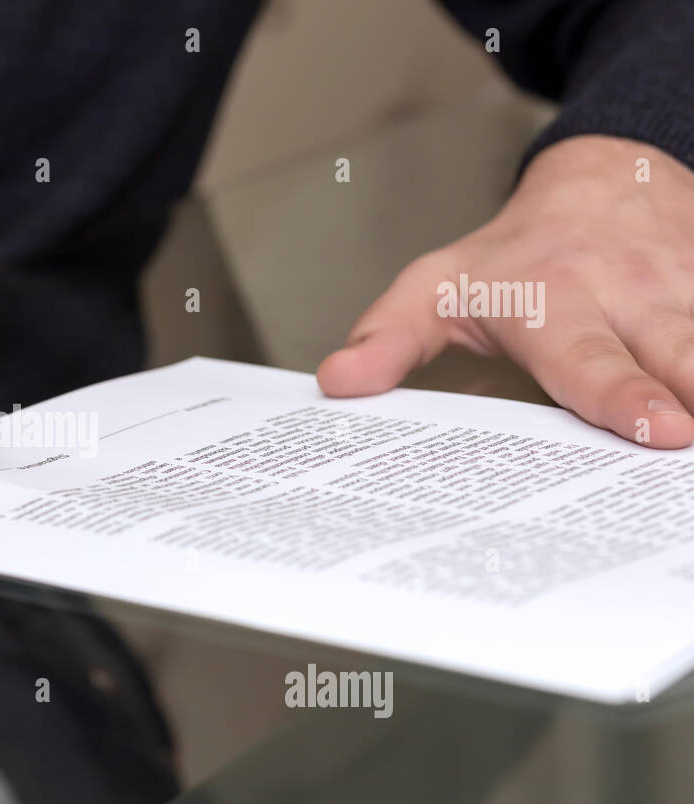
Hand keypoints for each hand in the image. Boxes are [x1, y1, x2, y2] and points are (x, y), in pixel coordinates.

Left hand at [318, 135, 693, 449]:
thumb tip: (337, 384)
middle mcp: (631, 296)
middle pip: (680, 356)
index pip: (591, 361)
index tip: (661, 430)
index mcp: (556, 303)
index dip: (626, 398)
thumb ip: (389, 337)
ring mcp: (690, 290)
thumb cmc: (512, 255)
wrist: (604, 179)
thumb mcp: (437, 287)